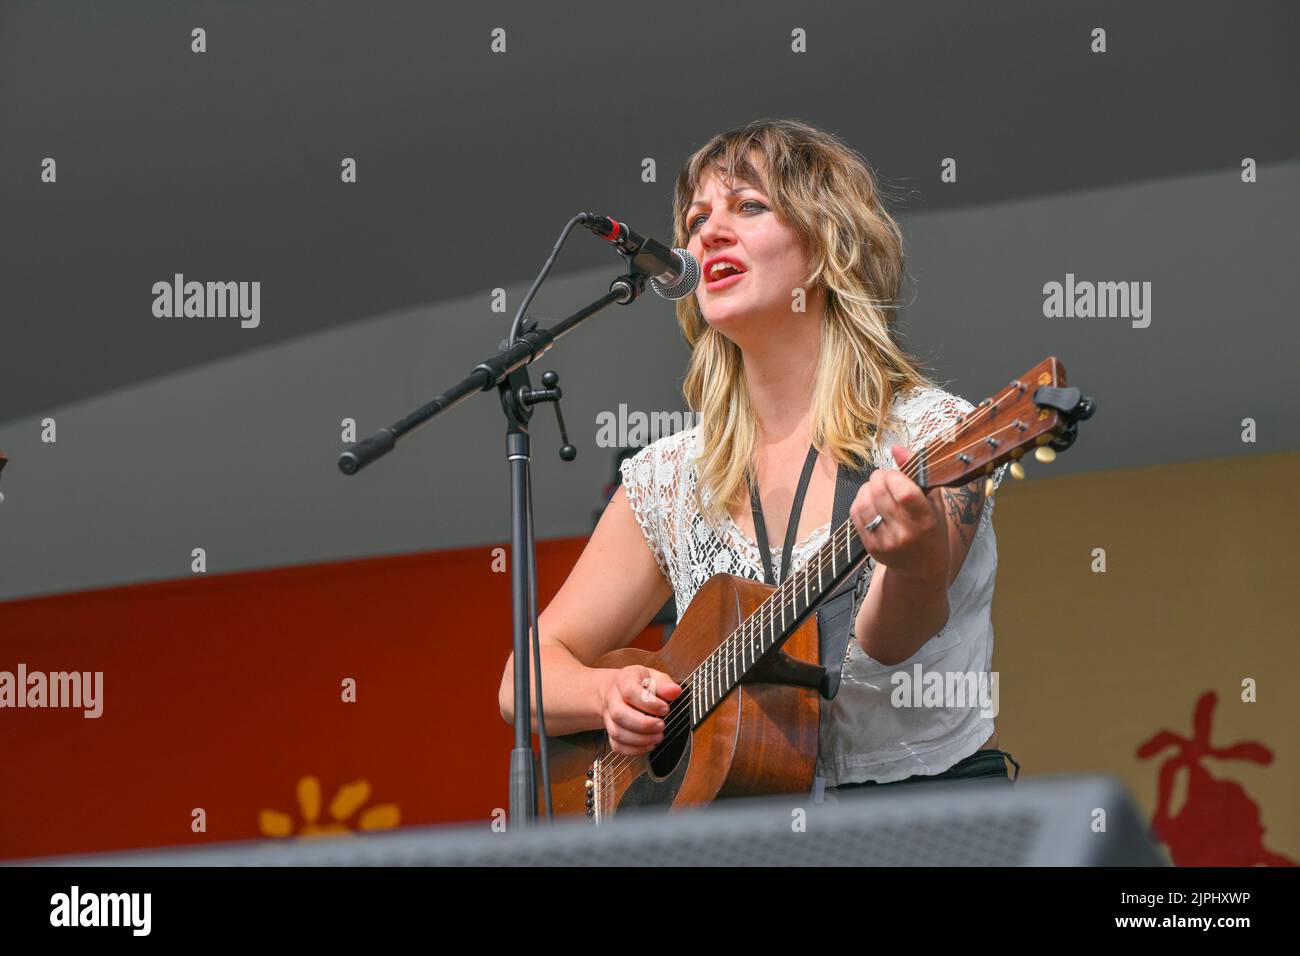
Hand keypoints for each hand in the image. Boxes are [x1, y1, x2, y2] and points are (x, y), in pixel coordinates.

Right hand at [598, 665, 682, 755]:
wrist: (619, 690)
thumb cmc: (639, 684)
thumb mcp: (653, 677)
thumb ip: (664, 685)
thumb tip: (675, 691)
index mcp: (623, 680)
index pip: (629, 691)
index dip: (648, 703)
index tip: (665, 709)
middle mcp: (612, 698)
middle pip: (619, 714)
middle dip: (643, 724)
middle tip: (661, 725)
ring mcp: (609, 716)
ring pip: (617, 732)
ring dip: (640, 739)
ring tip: (658, 736)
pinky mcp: (611, 731)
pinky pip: (617, 745)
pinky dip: (634, 750)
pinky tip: (649, 744)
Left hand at [848, 445, 949, 582]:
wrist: (922, 567)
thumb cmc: (932, 529)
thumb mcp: (934, 501)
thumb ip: (917, 471)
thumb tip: (896, 447)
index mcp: (926, 521)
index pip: (904, 493)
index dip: (895, 476)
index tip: (896, 474)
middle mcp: (905, 534)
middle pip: (879, 493)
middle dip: (879, 477)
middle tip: (886, 477)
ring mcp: (885, 541)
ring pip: (864, 502)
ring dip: (867, 487)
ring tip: (878, 488)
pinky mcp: (870, 546)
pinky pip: (856, 514)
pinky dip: (860, 501)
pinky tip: (871, 501)